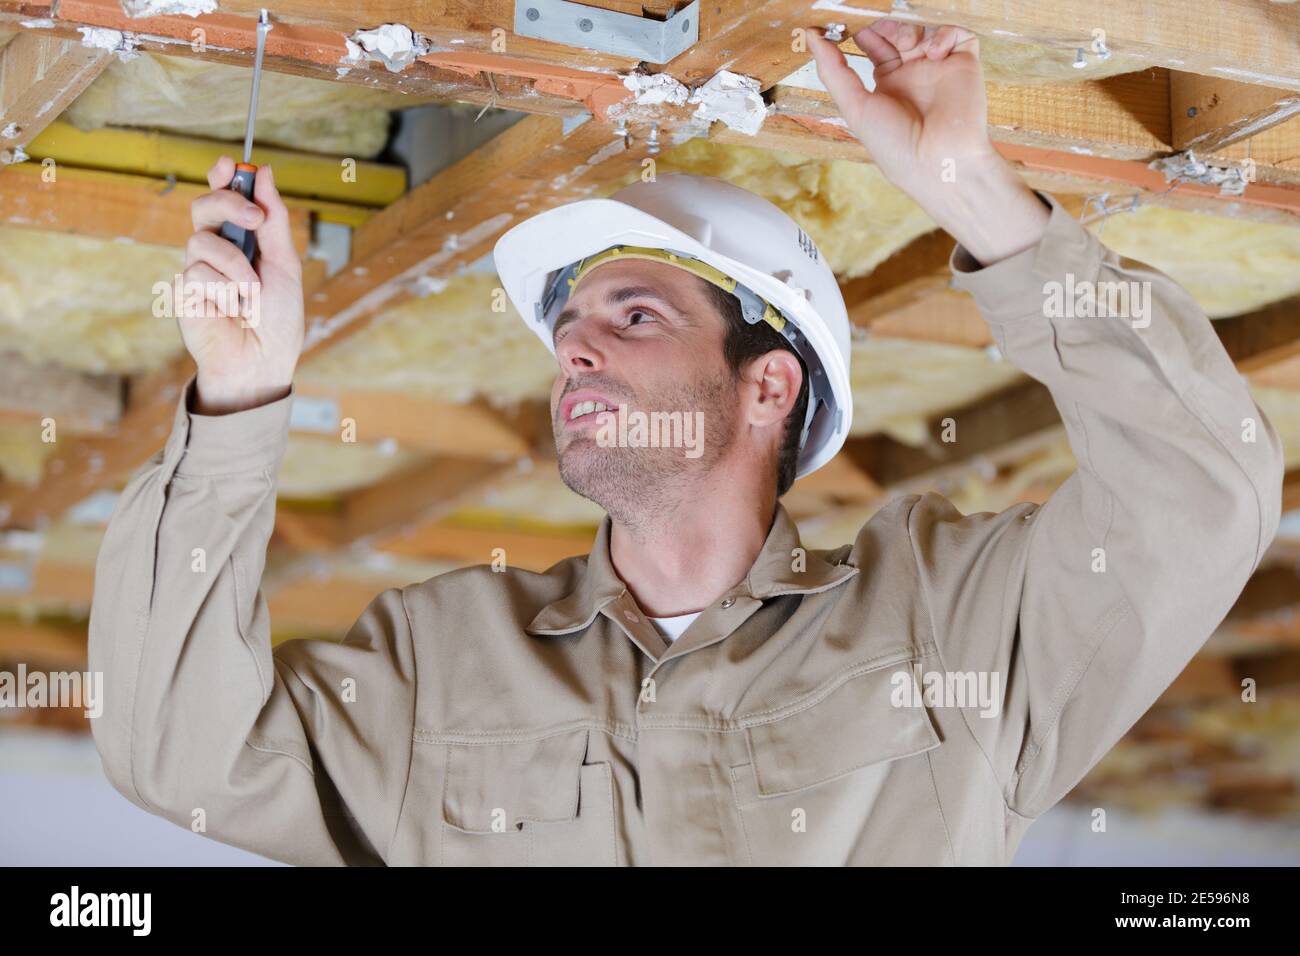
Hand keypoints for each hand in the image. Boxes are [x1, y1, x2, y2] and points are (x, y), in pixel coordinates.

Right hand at [181, 157, 304, 413]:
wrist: (263, 361)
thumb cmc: (277, 319)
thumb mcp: (285, 265)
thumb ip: (274, 222)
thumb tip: (265, 173)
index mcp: (241, 241)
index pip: (224, 198)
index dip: (222, 177)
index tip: (229, 162)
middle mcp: (216, 251)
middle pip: (204, 206)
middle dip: (227, 203)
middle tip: (253, 218)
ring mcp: (197, 270)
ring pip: (201, 240)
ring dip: (235, 267)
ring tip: (251, 294)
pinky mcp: (183, 292)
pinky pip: (197, 272)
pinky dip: (222, 291)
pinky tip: (230, 310)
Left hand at [809, 20, 1048, 264]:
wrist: (937, 162)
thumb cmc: (894, 146)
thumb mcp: (855, 107)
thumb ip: (833, 70)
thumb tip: (811, 36)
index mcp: (888, 86)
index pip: (875, 46)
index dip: (864, 33)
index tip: (848, 27)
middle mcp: (914, 75)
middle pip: (898, 32)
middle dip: (886, 27)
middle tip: (877, 30)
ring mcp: (939, 69)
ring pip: (925, 30)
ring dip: (911, 30)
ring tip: (907, 44)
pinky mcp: (964, 66)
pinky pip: (959, 36)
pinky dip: (944, 35)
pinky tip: (934, 54)